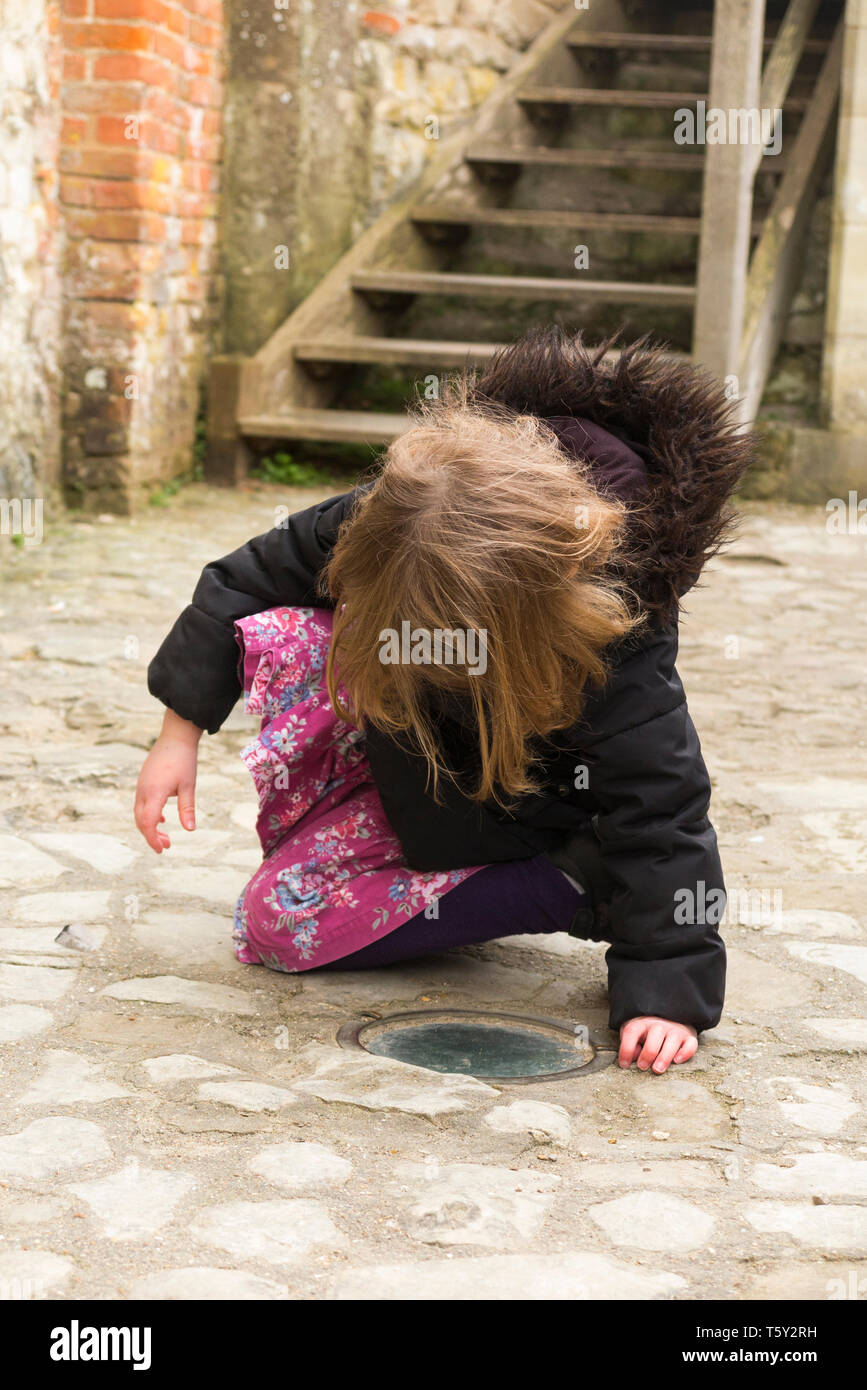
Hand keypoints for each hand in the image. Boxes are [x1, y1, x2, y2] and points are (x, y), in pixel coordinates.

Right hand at [134, 710, 201, 852]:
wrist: (176, 737)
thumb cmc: (184, 761)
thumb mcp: (188, 787)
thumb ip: (187, 809)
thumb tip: (190, 830)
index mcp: (154, 793)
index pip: (147, 822)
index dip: (152, 838)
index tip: (162, 849)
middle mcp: (143, 790)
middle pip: (140, 821)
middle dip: (151, 836)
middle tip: (167, 846)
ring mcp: (141, 785)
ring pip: (139, 813)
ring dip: (150, 826)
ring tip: (166, 836)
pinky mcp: (144, 781)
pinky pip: (142, 803)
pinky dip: (149, 815)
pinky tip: (161, 819)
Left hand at [618, 1016, 697, 1073]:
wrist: (669, 1018)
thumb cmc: (647, 1032)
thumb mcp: (633, 1034)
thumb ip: (630, 1045)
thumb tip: (634, 1057)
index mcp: (642, 1023)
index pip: (632, 1031)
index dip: (626, 1049)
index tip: (624, 1064)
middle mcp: (659, 1025)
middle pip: (655, 1035)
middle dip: (648, 1053)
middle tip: (642, 1067)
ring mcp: (675, 1030)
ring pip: (672, 1041)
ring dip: (664, 1057)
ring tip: (657, 1069)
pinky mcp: (689, 1037)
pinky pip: (690, 1044)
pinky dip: (685, 1053)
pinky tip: (677, 1061)